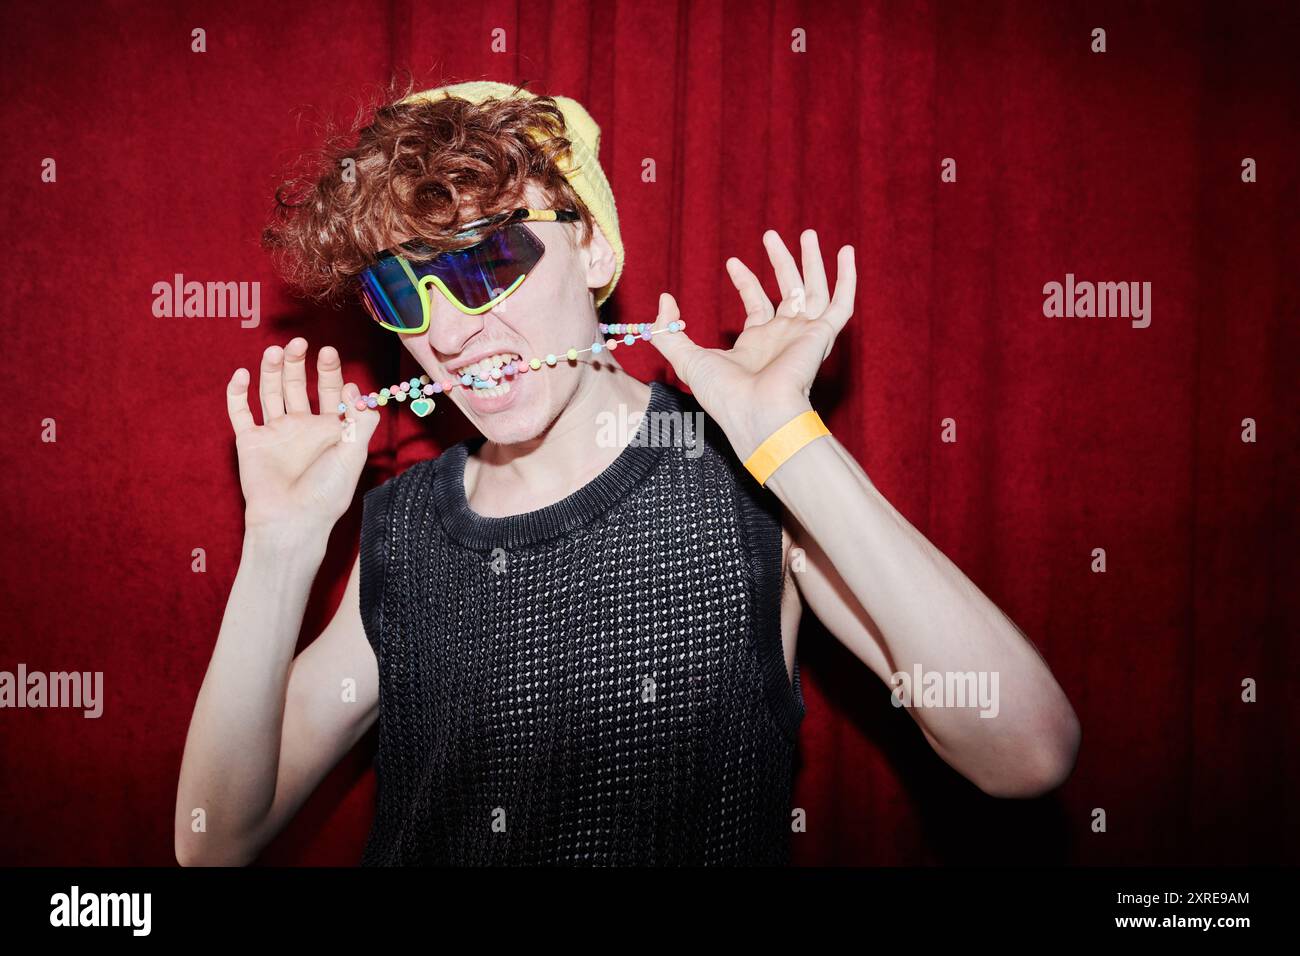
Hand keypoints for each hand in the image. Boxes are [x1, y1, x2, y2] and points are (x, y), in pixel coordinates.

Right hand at [225, 338, 379, 538]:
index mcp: (329, 430)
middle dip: (299, 364)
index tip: (329, 352)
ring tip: (275, 350)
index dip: (330, 371)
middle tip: (300, 343)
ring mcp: (275, 433)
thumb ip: (359, 422)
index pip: (330, 391)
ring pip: (271, 393)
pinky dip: (237, 393)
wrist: (291, 520)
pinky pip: (241, 413)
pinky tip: (241, 374)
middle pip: (298, 386)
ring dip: (272, 371)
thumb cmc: (326, 493)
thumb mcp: (353, 455)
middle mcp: (302, 427)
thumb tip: (356, 390)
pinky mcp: (251, 441)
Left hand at [649, 228, 855, 459]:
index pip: (757, 304)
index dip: (746, 280)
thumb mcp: (685, 358)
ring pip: (815, 290)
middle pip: (788, 290)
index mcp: (757, 343)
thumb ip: (667, 332)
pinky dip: (846, 278)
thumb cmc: (723, 395)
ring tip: (808, 234)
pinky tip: (846, 253)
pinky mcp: (821, 335)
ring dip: (812, 262)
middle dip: (781, 261)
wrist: (755, 412)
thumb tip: (663, 300)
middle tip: (771, 234)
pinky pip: (841, 303)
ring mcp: (804, 335)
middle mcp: (783, 337)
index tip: (732, 262)